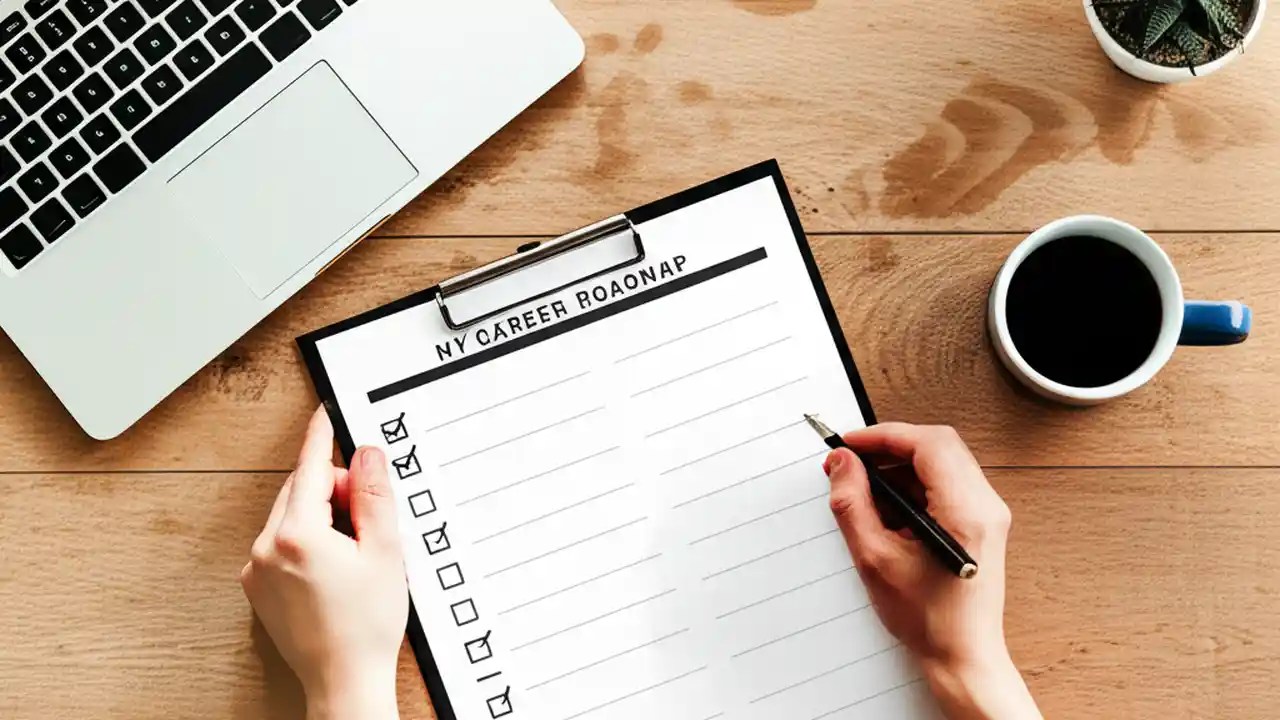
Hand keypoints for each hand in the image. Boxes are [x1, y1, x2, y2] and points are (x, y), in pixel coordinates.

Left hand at [241, 408, 407, 719]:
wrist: (344, 680)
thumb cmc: (365, 626)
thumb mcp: (384, 551)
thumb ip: (374, 495)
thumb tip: (365, 455)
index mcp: (297, 535)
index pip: (310, 468)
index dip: (322, 438)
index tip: (325, 416)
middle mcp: (266, 548)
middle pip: (300, 490)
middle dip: (332, 492)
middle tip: (367, 520)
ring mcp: (256, 569)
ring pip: (289, 516)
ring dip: (319, 517)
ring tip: (353, 553)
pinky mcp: (256, 586)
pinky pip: (279, 542)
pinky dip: (304, 540)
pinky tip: (333, 567)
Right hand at [825, 423, 1040, 719]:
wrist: (961, 655)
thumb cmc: (929, 620)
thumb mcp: (875, 558)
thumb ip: (853, 504)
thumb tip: (842, 465)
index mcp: (966, 512)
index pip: (927, 444)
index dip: (883, 436)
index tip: (851, 444)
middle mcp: (985, 506)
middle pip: (937, 446)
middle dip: (889, 448)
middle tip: (853, 463)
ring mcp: (987, 513)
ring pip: (941, 462)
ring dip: (900, 468)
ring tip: (866, 492)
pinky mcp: (981, 522)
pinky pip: (946, 483)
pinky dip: (913, 486)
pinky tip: (888, 511)